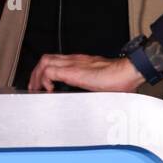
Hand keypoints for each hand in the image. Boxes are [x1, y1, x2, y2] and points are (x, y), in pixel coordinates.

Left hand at [28, 54, 144, 92]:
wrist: (128, 71)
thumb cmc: (120, 79)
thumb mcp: (100, 85)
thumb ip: (92, 90)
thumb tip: (91, 104)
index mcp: (80, 63)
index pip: (56, 61)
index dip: (45, 71)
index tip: (43, 85)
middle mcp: (74, 61)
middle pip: (46, 59)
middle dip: (36, 74)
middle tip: (34, 87)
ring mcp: (73, 64)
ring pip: (45, 62)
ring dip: (37, 76)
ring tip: (37, 88)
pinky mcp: (73, 71)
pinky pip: (50, 71)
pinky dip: (45, 79)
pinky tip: (49, 90)